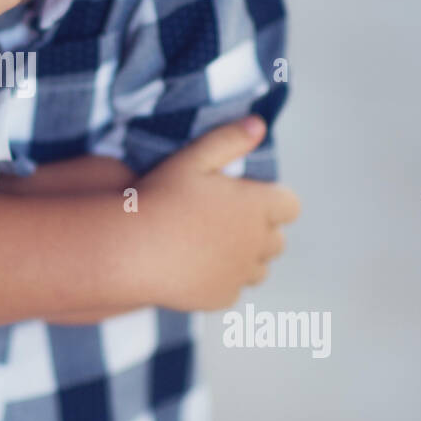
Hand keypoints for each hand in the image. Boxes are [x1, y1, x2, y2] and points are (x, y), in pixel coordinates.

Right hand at [136, 116, 299, 311]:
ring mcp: (242, 273)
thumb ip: (229, 139)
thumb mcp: (193, 158)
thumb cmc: (161, 198)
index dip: (271, 201)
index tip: (245, 198)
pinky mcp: (223, 296)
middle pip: (276, 240)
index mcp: (258, 206)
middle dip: (258, 231)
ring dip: (243, 258)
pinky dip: (221, 280)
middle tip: (222, 221)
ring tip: (209, 246)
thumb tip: (259, 124)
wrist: (131, 248)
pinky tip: (195, 267)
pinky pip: (233, 288)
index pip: (289, 205)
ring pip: (258, 268)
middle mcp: (259, 243)